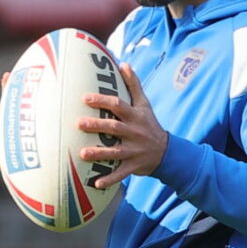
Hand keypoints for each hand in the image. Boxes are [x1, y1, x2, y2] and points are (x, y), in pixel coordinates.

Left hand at [77, 63, 168, 188]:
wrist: (168, 152)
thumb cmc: (150, 125)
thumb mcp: (145, 104)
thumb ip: (134, 85)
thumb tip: (123, 63)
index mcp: (135, 116)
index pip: (118, 105)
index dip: (102, 100)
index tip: (85, 98)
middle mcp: (134, 133)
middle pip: (114, 128)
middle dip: (96, 125)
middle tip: (78, 123)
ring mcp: (134, 151)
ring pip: (115, 152)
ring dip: (99, 154)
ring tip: (82, 154)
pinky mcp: (134, 166)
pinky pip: (121, 174)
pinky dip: (109, 180)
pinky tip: (95, 184)